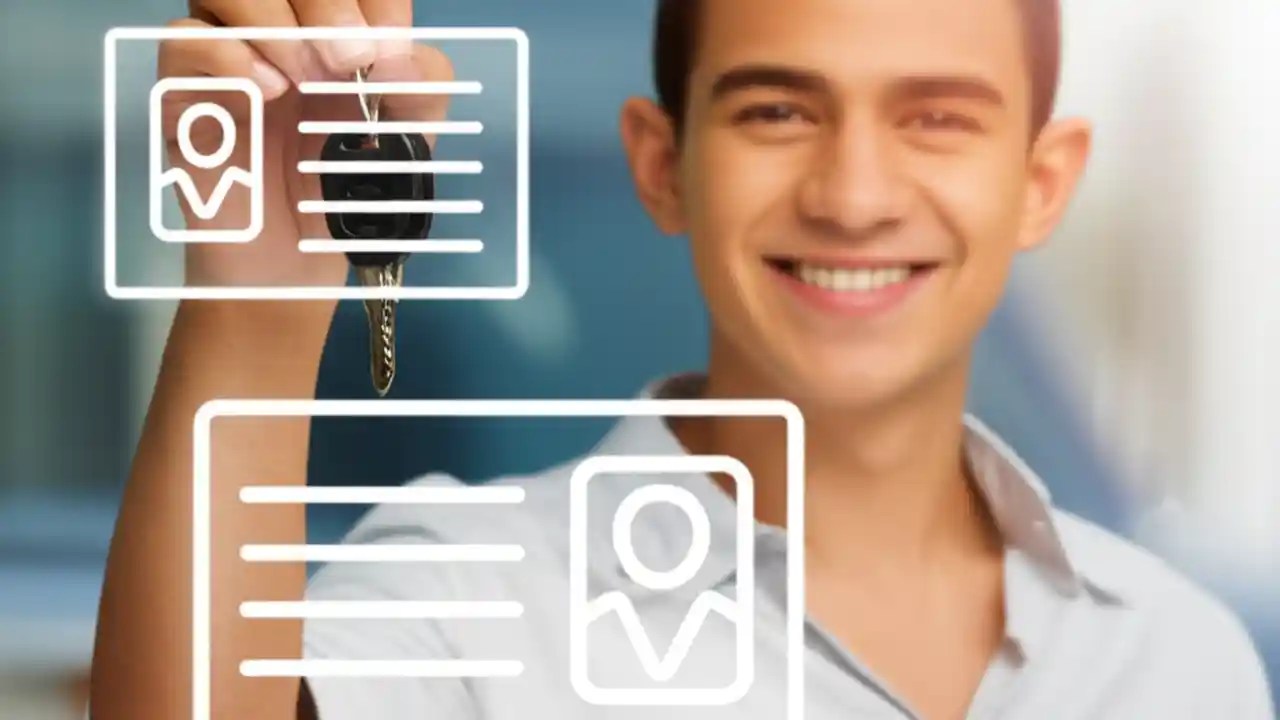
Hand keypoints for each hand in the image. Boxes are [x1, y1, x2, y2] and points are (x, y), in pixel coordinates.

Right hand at [156, 0, 453, 289]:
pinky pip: (182, 42)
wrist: (301, 260)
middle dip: (326, 4)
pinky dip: (225, 56)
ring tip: (308, 78)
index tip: (392, 44)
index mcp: (333, 29)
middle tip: (352, 59)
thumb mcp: (408, 140)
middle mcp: (277, 30)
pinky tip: (266, 91)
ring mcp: (226, 57)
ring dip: (276, 25)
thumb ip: (422, 92)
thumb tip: (401, 54)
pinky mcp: (184, 94)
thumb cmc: (347, 189)